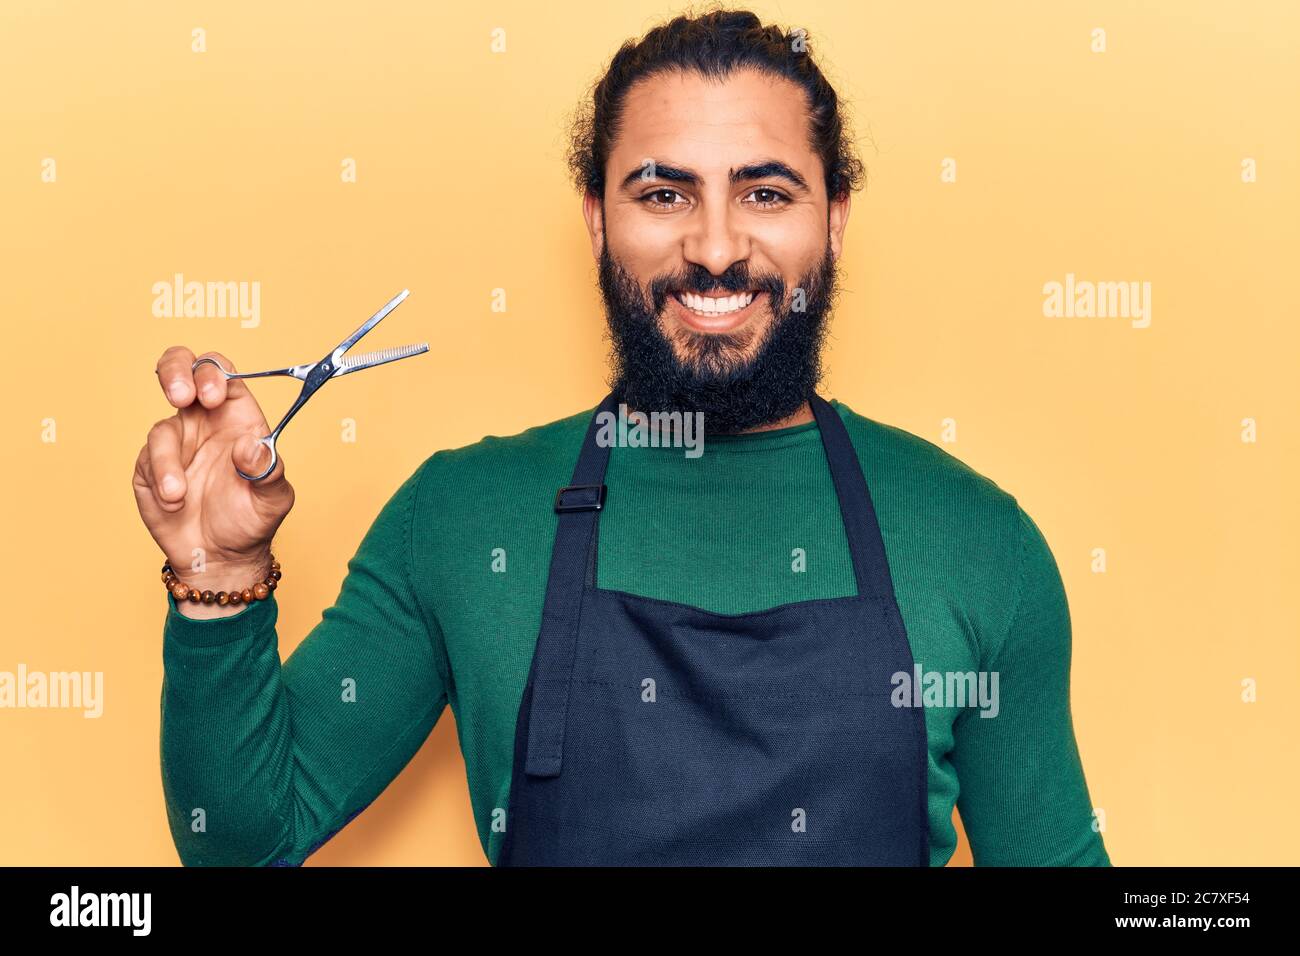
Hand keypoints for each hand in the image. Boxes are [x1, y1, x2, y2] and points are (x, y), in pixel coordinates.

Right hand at [133, 347, 295, 607]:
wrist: (222, 558)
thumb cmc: (252, 520)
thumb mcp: (273, 499)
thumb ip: (268, 473)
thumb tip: (252, 447)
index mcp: (236, 418)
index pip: (222, 376)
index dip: (213, 374)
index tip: (212, 395)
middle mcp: (204, 423)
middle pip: (181, 372)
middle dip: (175, 371)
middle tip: (180, 395)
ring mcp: (175, 443)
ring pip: (162, 427)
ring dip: (167, 459)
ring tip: (178, 495)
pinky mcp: (151, 466)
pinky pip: (148, 460)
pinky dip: (159, 479)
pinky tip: (174, 502)